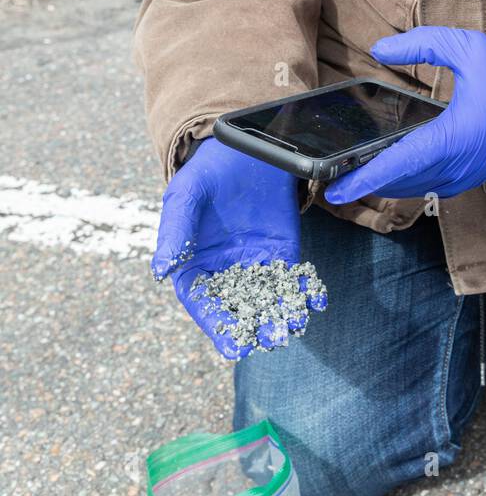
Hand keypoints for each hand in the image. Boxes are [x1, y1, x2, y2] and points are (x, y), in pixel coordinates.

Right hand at [152, 137, 326, 358]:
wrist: (243, 148)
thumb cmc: (206, 173)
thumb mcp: (186, 196)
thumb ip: (176, 232)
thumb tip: (161, 270)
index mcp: (194, 265)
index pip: (202, 303)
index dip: (216, 326)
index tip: (233, 347)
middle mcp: (225, 271)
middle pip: (238, 307)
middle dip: (255, 326)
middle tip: (271, 339)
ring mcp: (255, 263)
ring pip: (268, 298)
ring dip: (282, 313)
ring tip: (295, 323)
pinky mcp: (283, 252)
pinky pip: (293, 278)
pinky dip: (304, 291)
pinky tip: (314, 299)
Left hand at [324, 26, 485, 204]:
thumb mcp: (468, 48)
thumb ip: (422, 44)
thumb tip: (379, 49)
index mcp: (455, 138)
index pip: (400, 162)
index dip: (365, 176)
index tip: (335, 189)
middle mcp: (457, 166)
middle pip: (398, 181)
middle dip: (363, 180)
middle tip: (328, 176)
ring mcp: (463, 178)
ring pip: (411, 187)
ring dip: (380, 183)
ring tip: (347, 172)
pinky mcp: (466, 180)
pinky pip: (425, 187)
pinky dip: (401, 180)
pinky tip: (383, 168)